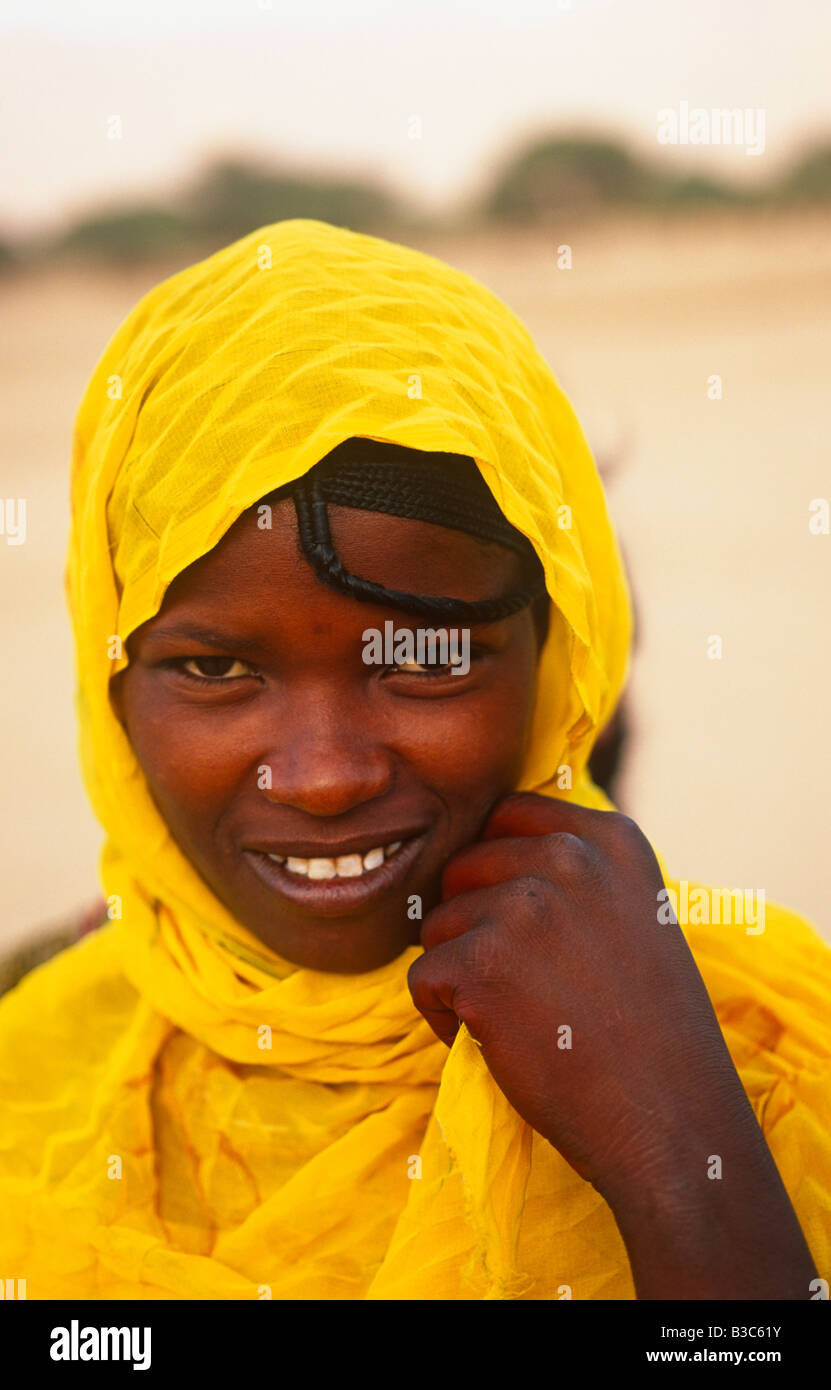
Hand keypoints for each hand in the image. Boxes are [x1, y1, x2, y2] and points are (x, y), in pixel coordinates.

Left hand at [408, 792, 750, 1194]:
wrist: (672, 1121)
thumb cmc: (654, 1032)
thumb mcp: (636, 917)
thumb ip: (577, 876)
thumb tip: (491, 854)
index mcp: (609, 839)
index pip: (505, 815)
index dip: (494, 872)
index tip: (522, 929)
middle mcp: (566, 858)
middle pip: (462, 870)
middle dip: (471, 926)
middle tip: (522, 987)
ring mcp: (521, 908)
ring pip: (436, 926)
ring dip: (459, 976)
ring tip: (520, 1020)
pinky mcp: (480, 963)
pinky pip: (422, 979)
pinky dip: (444, 1020)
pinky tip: (501, 1045)